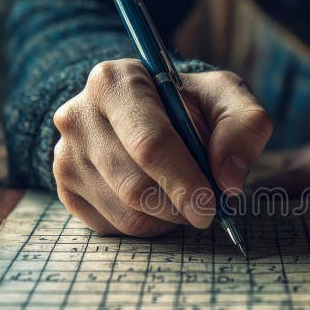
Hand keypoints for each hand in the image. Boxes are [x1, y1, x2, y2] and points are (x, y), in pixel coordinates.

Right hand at [53, 59, 271, 235]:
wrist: (149, 112)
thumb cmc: (189, 104)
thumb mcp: (226, 99)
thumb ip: (244, 128)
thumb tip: (229, 182)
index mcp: (115, 82)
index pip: (149, 143)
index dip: (184, 180)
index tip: (211, 206)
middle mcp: (78, 116)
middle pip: (135, 186)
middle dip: (180, 205)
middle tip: (207, 207)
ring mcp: (65, 155)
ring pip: (126, 213)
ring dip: (167, 217)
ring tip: (182, 193)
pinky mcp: (66, 190)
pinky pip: (113, 228)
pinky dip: (148, 224)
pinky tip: (157, 199)